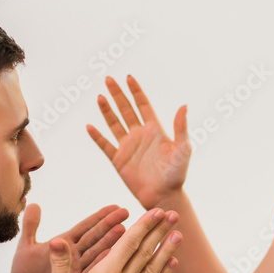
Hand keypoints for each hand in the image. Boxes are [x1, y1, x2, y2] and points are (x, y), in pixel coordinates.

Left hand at [9, 203, 129, 272]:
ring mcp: (77, 270)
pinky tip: (114, 256)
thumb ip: (30, 226)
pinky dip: (102, 264)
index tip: (115, 207)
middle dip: (110, 225)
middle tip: (126, 213)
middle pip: (95, 237)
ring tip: (124, 231)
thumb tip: (32, 203)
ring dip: (111, 242)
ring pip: (97, 253)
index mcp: (63, 244)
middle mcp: (74, 256)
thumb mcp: (25, 248)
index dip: (100, 217)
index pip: (85, 227)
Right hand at [47, 208, 181, 272]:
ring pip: (154, 269)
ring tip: (178, 234)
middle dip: (160, 231)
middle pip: (146, 252)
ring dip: (167, 250)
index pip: (129, 243)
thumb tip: (56, 240)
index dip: (144, 226)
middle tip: (173, 214)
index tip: (156, 211)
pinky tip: (172, 264)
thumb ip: (60, 263)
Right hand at [87, 75, 190, 208]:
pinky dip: (97, 136)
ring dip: (106, 110)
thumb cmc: (176, 173)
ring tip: (100, 96)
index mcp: (154, 129)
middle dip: (117, 94)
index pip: (142, 105)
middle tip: (108, 79)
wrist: (164, 195)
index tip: (128, 77)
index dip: (135, 91)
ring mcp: (128, 147)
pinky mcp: (119, 160)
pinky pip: (105, 145)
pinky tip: (89, 126)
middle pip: (126, 109)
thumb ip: (181, 127)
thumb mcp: (183, 148)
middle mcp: (139, 135)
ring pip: (114, 123)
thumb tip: (184, 105)